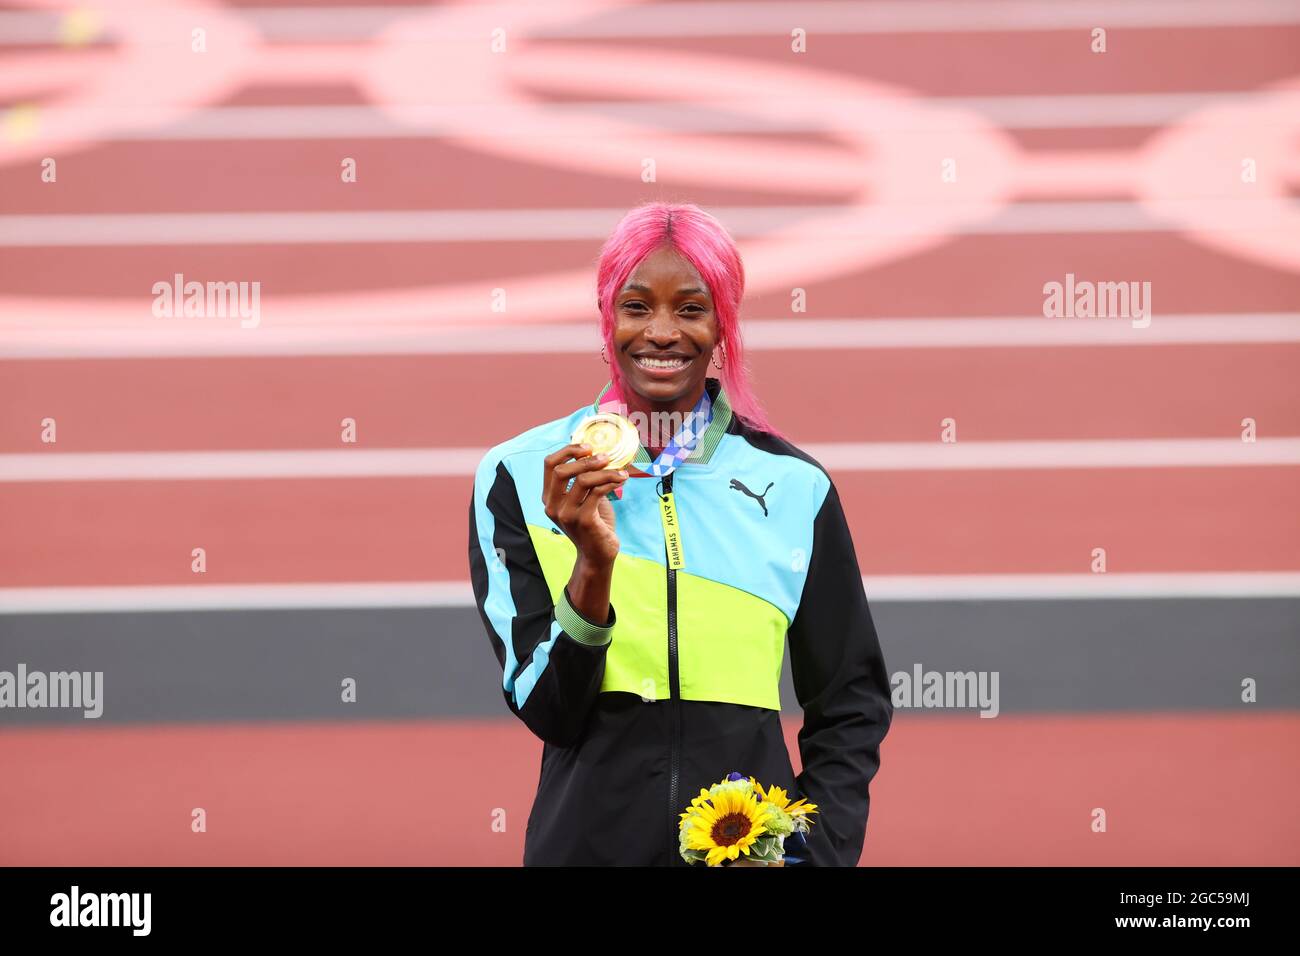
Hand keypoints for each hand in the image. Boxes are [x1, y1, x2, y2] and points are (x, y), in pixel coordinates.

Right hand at [542, 443, 627, 567]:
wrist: (597, 555)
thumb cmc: (593, 524)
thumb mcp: (584, 499)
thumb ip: (584, 479)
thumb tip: (596, 452)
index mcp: (549, 497)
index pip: (549, 465)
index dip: (568, 451)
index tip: (588, 448)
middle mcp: (553, 506)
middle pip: (562, 471)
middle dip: (586, 460)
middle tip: (606, 457)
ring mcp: (567, 514)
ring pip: (582, 480)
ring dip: (604, 471)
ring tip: (620, 472)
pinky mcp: (583, 521)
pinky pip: (597, 492)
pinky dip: (611, 482)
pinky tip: (621, 481)